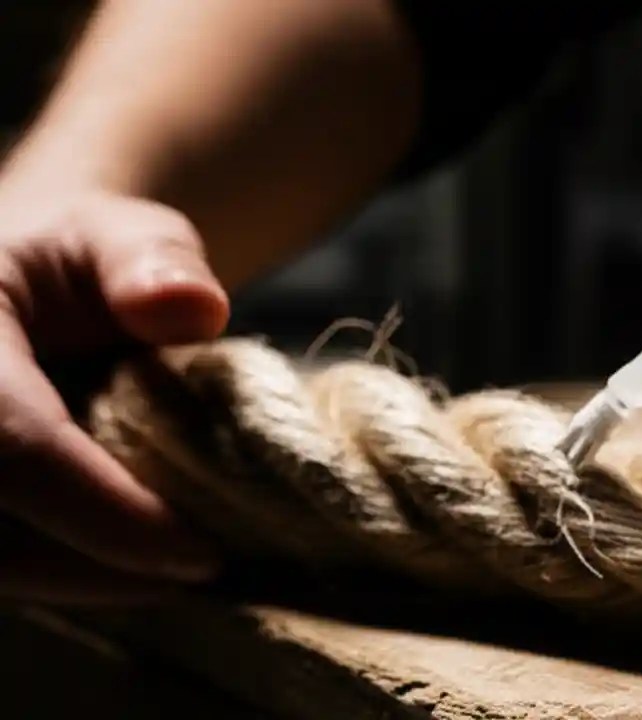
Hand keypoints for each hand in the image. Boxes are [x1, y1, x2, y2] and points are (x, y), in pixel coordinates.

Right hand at [0, 189, 225, 604]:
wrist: (24, 282)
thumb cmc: (81, 261)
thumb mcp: (123, 235)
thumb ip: (153, 259)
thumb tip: (194, 308)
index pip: (8, 444)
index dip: (102, 511)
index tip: (198, 552)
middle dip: (94, 564)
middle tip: (200, 568)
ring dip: (78, 582)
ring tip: (174, 572)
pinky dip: (60, 575)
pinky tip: (132, 569)